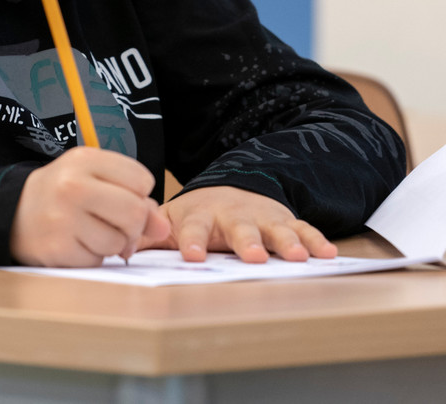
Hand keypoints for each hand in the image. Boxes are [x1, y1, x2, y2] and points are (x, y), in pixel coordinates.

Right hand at [10, 147, 171, 266]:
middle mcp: (73, 186)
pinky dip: (93, 256)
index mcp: (85, 160)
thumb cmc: (62, 193)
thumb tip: (163, 228)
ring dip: (112, 244)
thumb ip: (133, 197)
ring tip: (91, 232)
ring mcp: (63, 219)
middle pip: (134, 213)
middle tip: (119, 226)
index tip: (121, 196)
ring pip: (118, 242)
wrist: (12, 211)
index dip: (139, 193)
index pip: (141, 180)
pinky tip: (77, 244)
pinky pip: (97, 260)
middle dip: (134, 226)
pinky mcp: (57, 249)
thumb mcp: (94, 179)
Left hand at [153, 186, 336, 262]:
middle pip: (238, 228)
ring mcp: (260, 216)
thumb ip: (146, 236)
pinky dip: (315, 240)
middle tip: (252, 257)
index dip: (193, 241)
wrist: (229, 189)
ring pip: (274, 228)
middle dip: (246, 242)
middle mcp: (231, 215)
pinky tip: (328, 254)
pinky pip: (302, 229)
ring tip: (297, 257)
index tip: (193, 257)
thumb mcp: (168, 222)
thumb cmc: (195, 216)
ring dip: (285, 242)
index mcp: (199, 216)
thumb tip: (117, 248)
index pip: (193, 228)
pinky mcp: (283, 219)